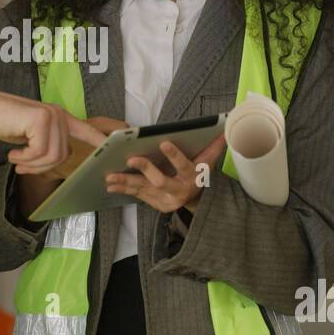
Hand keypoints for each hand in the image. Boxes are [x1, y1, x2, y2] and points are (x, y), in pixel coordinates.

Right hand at [0, 91, 102, 175]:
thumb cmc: (5, 124)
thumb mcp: (31, 137)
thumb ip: (49, 144)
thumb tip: (60, 158)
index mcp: (60, 117)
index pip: (86, 129)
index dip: (101, 139)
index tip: (119, 144)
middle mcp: (59, 114)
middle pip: (61, 155)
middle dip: (40, 166)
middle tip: (21, 165)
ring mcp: (52, 115)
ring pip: (51, 156)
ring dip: (31, 164)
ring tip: (16, 159)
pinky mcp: (41, 119)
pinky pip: (39, 152)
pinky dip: (24, 158)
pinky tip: (13, 153)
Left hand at [105, 133, 226, 213]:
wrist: (197, 199)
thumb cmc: (199, 174)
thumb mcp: (208, 161)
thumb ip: (214, 146)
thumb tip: (224, 130)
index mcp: (192, 177)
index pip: (184, 165)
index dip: (174, 155)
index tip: (163, 143)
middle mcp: (179, 191)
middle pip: (160, 181)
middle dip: (145, 170)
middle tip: (130, 159)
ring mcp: (166, 200)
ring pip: (144, 189)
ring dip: (126, 182)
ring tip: (109, 176)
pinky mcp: (156, 204)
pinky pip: (138, 195)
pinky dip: (124, 189)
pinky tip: (110, 184)